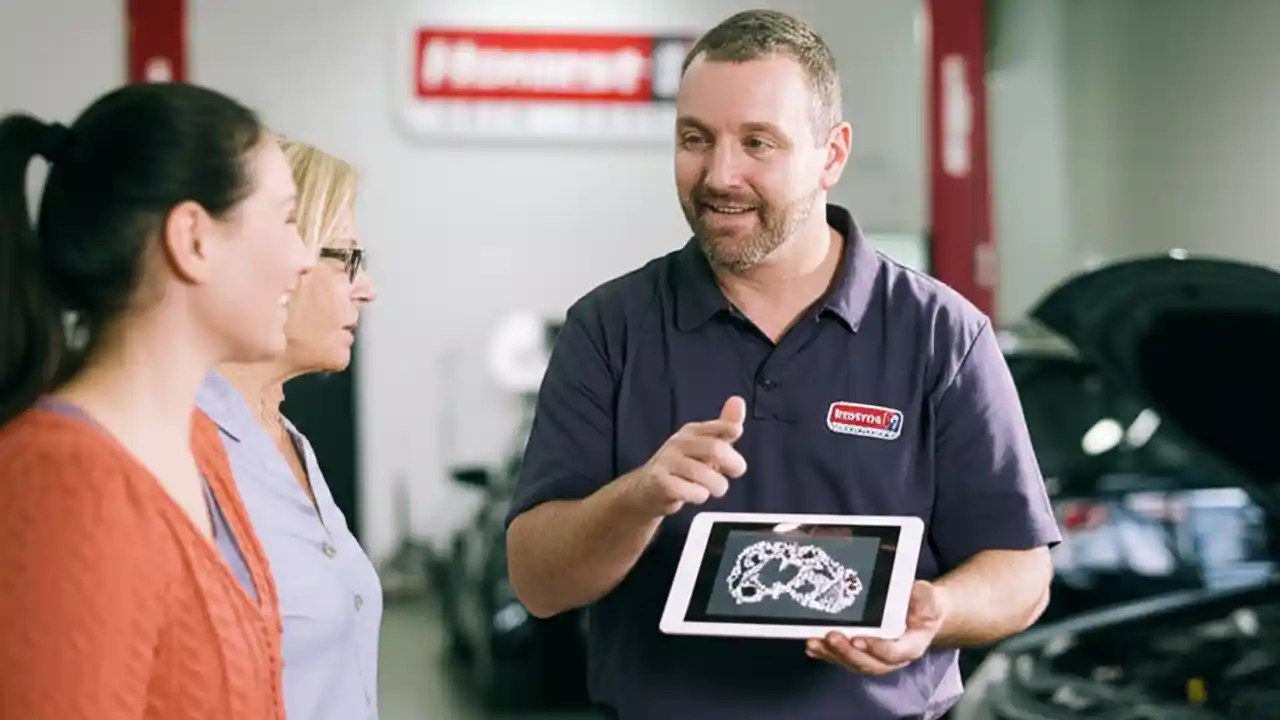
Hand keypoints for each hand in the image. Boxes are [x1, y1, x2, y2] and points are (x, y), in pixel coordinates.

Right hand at [626, 396, 747, 516]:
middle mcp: (678, 443)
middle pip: (715, 449)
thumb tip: (738, 400)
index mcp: (691, 432)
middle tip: (736, 472)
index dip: (727, 427)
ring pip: (705, 475)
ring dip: (716, 485)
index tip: (737, 431)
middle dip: (733, 463)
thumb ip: (723, 428)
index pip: (713, 426)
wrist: (645, 490)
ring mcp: (668, 462)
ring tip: (711, 488)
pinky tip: (693, 494)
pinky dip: (699, 495)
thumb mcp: (703, 446)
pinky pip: (691, 491)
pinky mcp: (660, 482)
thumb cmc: (681, 467)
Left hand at [805, 581, 946, 674]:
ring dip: (833, 654)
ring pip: (853, 663)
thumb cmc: (921, 605)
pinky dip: (826, 653)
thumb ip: (924, 596)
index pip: (895, 653)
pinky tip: (813, 646)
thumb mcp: (928, 596)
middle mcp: (893, 658)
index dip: (878, 649)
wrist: (918, 612)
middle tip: (832, 638)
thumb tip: (915, 590)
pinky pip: (843, 658)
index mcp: (912, 645)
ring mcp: (875, 658)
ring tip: (815, 642)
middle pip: (869, 664)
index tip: (861, 639)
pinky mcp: (860, 654)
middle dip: (848, 653)